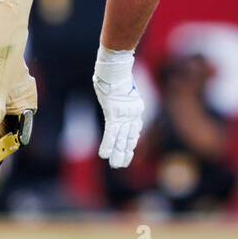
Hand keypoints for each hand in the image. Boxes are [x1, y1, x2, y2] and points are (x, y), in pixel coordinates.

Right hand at [93, 47, 142, 168]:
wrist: (115, 73)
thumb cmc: (114, 76)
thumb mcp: (119, 84)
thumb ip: (116, 85)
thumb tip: (110, 76)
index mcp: (132, 110)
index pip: (132, 129)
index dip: (132, 141)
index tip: (130, 150)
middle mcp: (128, 117)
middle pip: (127, 138)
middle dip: (124, 152)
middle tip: (120, 165)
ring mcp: (122, 118)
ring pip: (121, 139)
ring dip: (118, 153)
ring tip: (117, 165)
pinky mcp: (114, 117)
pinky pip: (111, 134)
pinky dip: (107, 145)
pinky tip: (104, 155)